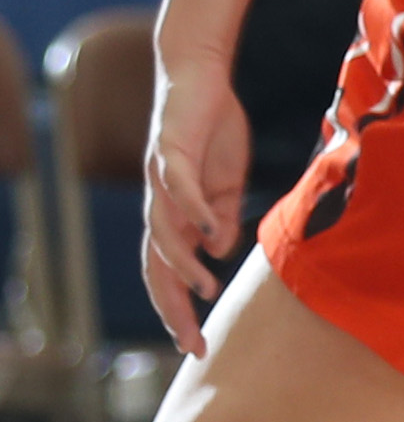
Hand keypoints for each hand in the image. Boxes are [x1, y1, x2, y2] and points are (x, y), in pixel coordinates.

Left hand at [142, 52, 250, 355]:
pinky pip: (178, 190)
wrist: (199, 76)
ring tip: (205, 288)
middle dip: (173, 309)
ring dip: (182, 267)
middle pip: (157, 270)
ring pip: (163, 237)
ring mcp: (160, 184)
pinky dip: (191, 212)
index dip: (179, 311)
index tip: (197, 344)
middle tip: (191, 342)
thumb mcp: (227, 183)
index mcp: (173, 219)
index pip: (169, 277)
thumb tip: (218, 249)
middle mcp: (159, 209)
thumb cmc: (213, 130)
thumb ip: (222, 218)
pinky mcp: (169, 154)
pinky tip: (208, 231)